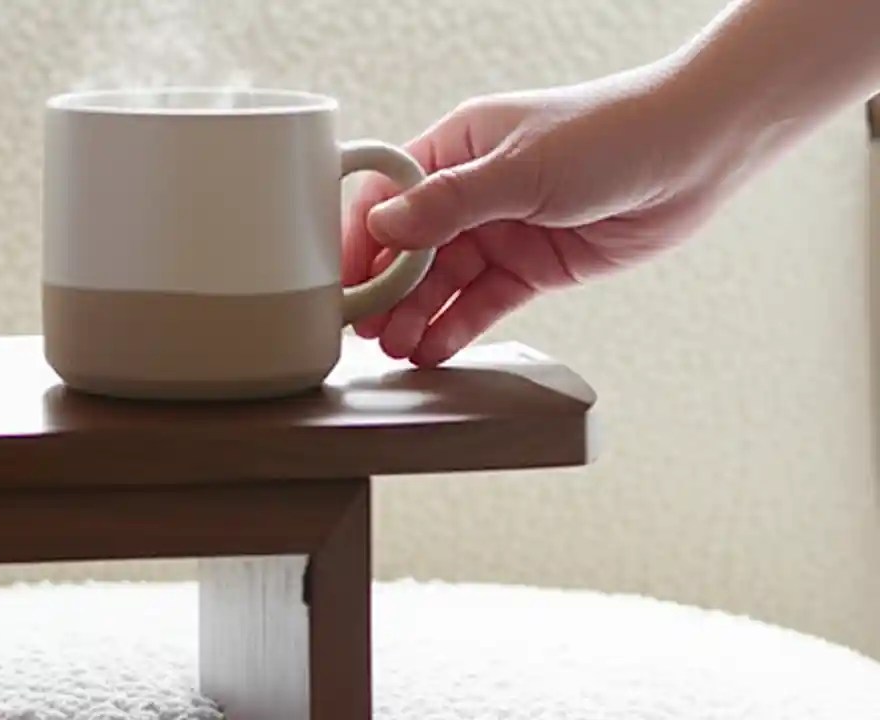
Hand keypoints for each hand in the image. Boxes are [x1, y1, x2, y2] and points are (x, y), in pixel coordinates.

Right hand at [342, 63, 740, 366]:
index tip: (340, 279)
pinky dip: (456, 328)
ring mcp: (500, 232)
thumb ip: (448, 203)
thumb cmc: (609, 134)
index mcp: (455, 147)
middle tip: (364, 329)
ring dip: (416, 315)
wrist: (696, 154)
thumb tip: (381, 227)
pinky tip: (432, 350)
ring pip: (442, 283)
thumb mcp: (520, 168)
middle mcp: (471, 191)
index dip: (359, 237)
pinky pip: (482, 303)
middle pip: (409, 248)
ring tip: (395, 349)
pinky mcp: (530, 268)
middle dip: (384, 289)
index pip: (386, 194)